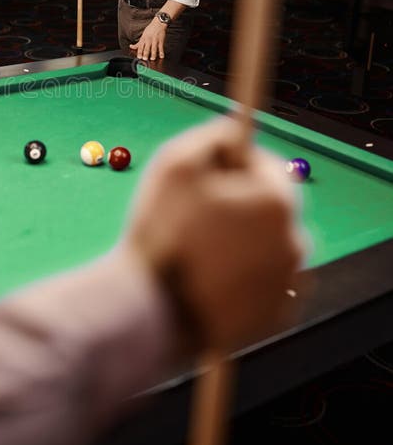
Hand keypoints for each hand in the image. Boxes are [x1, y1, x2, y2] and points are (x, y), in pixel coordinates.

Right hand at [125, 117, 306, 352]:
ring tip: (199, 254)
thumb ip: (213, 134)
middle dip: (242, 206)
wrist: (149, 313)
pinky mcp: (277, 316)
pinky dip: (244, 280)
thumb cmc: (160, 233)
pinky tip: (209, 282)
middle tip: (198, 218)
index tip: (208, 179)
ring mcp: (290, 284)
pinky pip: (265, 285)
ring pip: (269, 247)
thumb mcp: (175, 162)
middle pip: (273, 208)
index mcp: (278, 199)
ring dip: (244, 243)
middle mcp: (296, 241)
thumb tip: (235, 128)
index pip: (268, 165)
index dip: (236, 167)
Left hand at [130, 18, 167, 60]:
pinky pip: (161, 47)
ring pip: (154, 48)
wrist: (158, 23)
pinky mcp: (161, 40)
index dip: (139, 52)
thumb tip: (131, 46)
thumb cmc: (150, 29)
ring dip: (153, 54)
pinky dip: (161, 52)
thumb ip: (138, 43)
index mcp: (144, 39)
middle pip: (147, 48)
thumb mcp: (143, 35)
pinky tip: (161, 56)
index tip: (139, 57)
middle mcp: (149, 40)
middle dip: (145, 53)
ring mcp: (155, 40)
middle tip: (144, 58)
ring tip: (152, 58)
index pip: (140, 47)